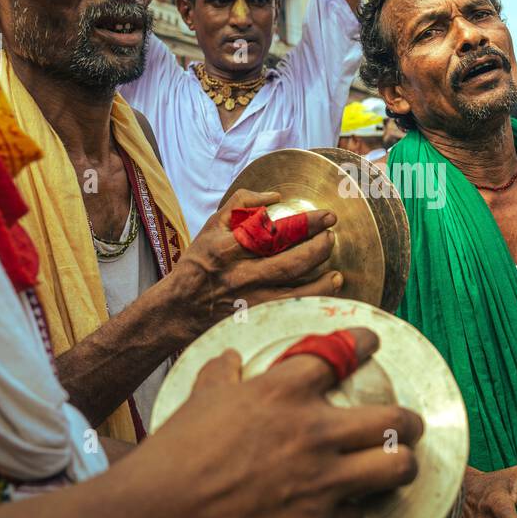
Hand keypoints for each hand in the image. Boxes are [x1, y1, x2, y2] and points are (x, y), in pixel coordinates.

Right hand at [128, 327, 424, 517]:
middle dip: (410, 420)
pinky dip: (349, 513)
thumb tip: (230, 360)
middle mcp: (313, 431)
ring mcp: (322, 482)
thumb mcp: (198, 401)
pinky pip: (357, 516)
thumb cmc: (170, 459)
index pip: (341, 352)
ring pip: (397, 466)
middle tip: (410, 423)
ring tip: (399, 464)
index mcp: (282, 391)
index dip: (363, 343)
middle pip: (394, 418)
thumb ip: (223, 376)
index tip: (371, 343)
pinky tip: (339, 512)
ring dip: (402, 463)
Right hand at [171, 189, 342, 343]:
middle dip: (320, 248)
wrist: (180, 308)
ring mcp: (249, 301)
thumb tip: (274, 196)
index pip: (274, 232)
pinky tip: (323, 297)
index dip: (306, 224)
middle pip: (291, 262)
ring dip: (323, 283)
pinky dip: (311, 305)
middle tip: (331, 237)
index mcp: (229, 248)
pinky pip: (291, 313)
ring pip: (296, 294)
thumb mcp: (212, 225)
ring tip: (336, 273)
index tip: (327, 217)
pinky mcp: (255, 320)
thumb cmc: (199, 263)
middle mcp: (240, 276)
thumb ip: (242, 203)